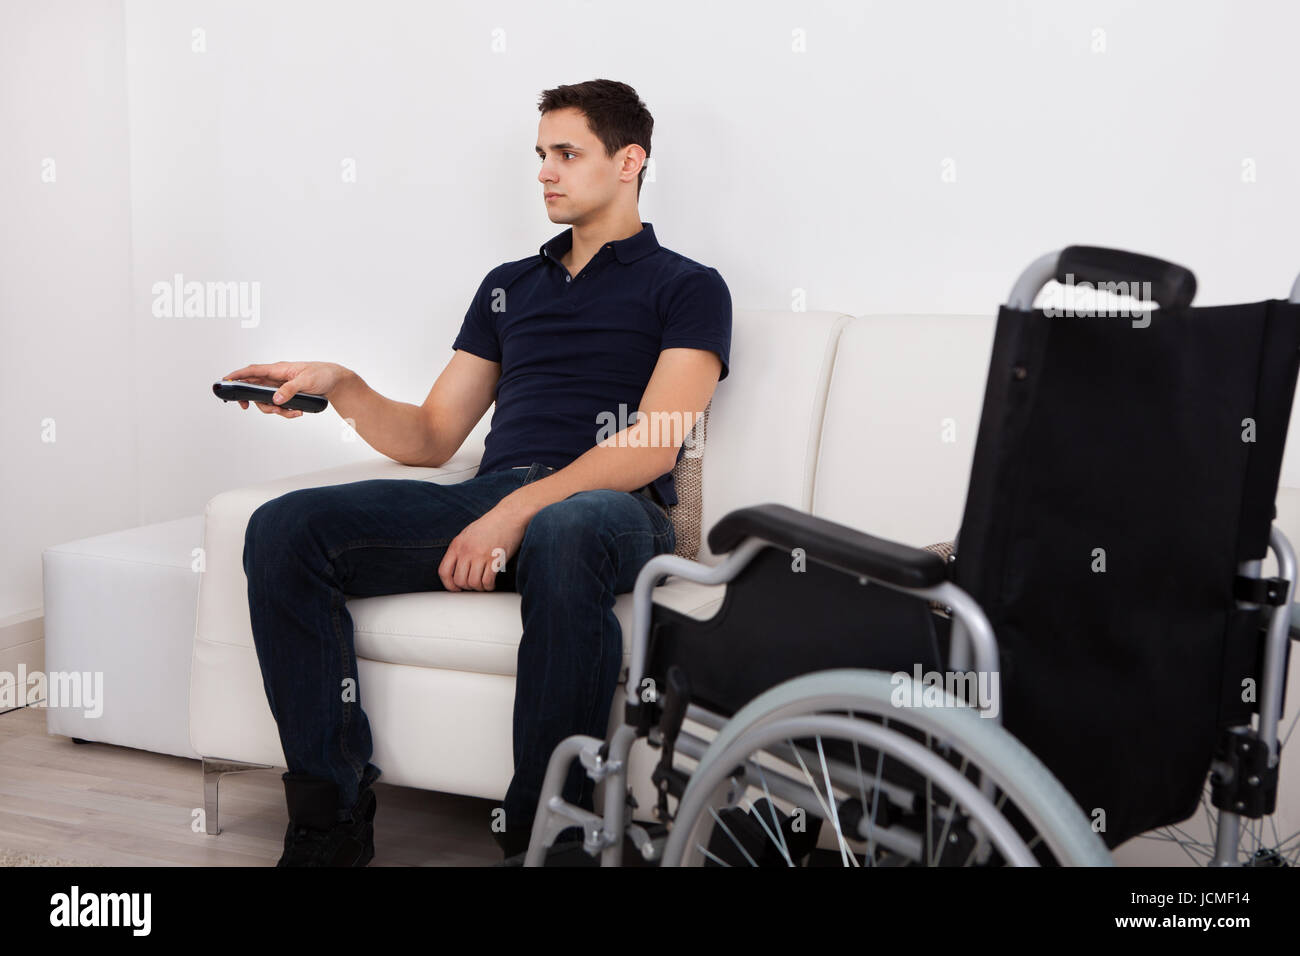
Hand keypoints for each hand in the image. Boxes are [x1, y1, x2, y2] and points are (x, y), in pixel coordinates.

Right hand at [221, 361, 350, 418]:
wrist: (336, 380)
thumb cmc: (322, 373)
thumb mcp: (307, 381)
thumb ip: (290, 389)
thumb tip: (275, 399)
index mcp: (278, 369)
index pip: (252, 371)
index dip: (237, 376)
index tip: (225, 381)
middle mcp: (276, 378)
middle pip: (255, 390)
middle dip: (255, 401)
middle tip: (254, 408)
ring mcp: (281, 387)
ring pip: (267, 401)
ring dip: (276, 410)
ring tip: (292, 412)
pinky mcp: (287, 396)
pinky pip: (279, 406)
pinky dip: (286, 412)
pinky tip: (298, 412)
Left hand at [438, 505, 528, 590]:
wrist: (509, 516)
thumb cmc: (491, 524)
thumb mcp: (468, 534)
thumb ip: (460, 550)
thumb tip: (457, 568)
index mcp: (457, 544)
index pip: (444, 571)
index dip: (449, 584)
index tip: (455, 588)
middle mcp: (466, 551)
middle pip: (460, 580)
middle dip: (467, 587)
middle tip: (474, 584)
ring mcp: (480, 555)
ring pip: (473, 583)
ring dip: (479, 587)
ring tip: (484, 584)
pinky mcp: (494, 560)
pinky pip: (487, 581)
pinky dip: (489, 586)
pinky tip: (491, 583)